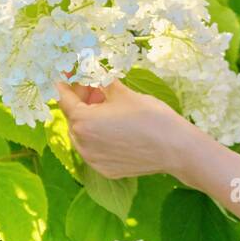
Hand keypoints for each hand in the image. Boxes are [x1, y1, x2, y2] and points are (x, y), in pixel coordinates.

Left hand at [54, 79, 193, 179]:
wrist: (175, 148)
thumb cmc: (150, 117)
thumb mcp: (124, 93)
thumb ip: (101, 82)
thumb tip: (92, 71)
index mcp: (83, 121)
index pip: (64, 99)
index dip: (66, 84)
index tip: (66, 75)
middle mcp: (82, 144)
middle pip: (73, 117)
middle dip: (82, 101)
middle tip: (97, 88)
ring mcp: (93, 160)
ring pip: (82, 135)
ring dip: (90, 120)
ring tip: (109, 108)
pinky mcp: (105, 170)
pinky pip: (94, 150)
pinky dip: (99, 138)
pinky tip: (116, 129)